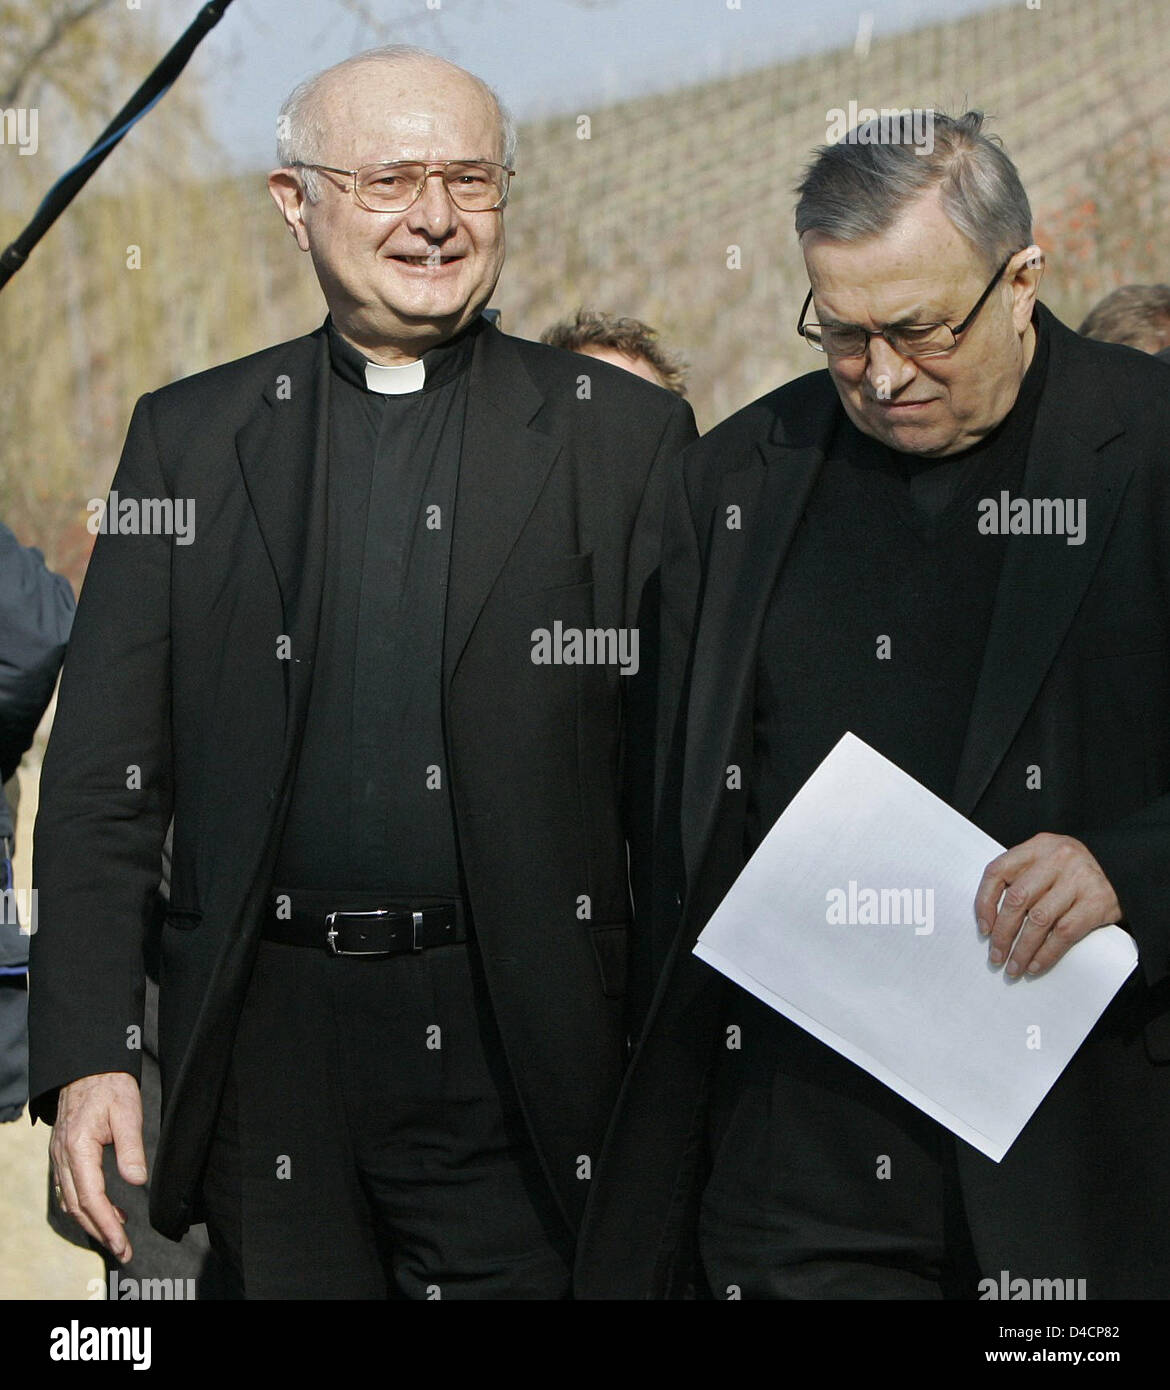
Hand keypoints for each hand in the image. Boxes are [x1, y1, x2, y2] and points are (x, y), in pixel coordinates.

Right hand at [50, 1072, 145, 1262]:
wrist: (88, 1065)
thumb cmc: (110, 1085)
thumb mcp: (127, 1111)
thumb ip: (131, 1147)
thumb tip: (137, 1181)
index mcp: (78, 1148)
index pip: (91, 1198)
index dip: (106, 1224)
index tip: (122, 1243)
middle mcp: (62, 1156)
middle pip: (77, 1206)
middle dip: (100, 1232)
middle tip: (122, 1251)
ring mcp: (59, 1156)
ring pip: (70, 1200)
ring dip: (91, 1221)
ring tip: (117, 1235)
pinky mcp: (62, 1153)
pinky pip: (68, 1188)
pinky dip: (84, 1205)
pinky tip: (105, 1208)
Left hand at [974, 833, 1122, 978]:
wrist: (1126, 870)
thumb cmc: (1076, 870)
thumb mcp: (1049, 860)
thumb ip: (1024, 876)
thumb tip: (992, 920)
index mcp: (1038, 846)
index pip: (998, 871)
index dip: (984, 902)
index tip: (983, 928)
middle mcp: (1057, 859)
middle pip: (1017, 900)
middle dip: (1002, 933)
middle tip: (996, 955)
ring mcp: (1078, 879)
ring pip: (1038, 920)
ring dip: (1022, 949)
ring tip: (1013, 966)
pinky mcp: (1096, 902)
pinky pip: (1063, 934)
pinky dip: (1046, 954)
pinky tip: (1035, 965)